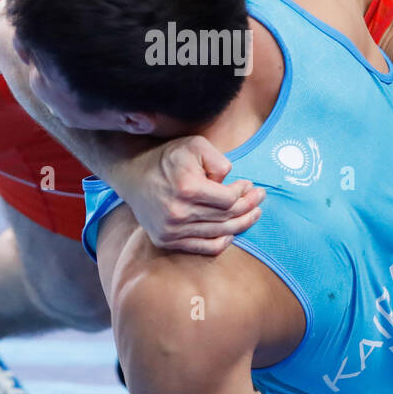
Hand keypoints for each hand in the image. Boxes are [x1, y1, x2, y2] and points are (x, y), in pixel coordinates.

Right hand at [118, 136, 265, 255]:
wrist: (132, 174)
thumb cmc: (167, 157)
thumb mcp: (195, 145)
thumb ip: (218, 160)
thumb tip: (230, 182)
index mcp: (188, 188)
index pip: (229, 199)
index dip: (244, 193)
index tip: (250, 185)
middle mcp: (179, 212)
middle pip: (226, 217)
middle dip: (249, 207)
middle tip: (260, 199)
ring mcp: (172, 230)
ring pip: (218, 233)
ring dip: (241, 224)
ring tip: (253, 214)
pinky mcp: (166, 240)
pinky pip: (202, 248)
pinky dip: (221, 242)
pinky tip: (232, 233)